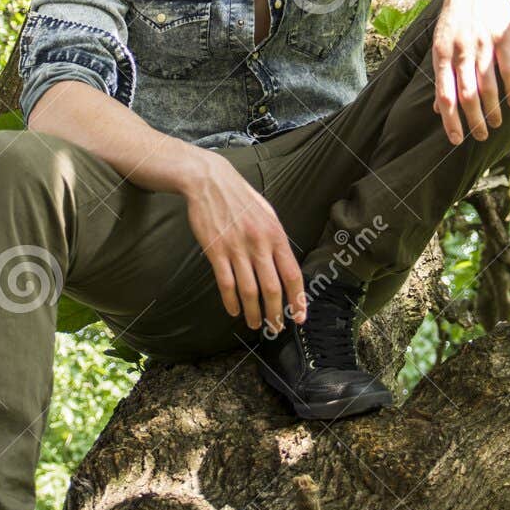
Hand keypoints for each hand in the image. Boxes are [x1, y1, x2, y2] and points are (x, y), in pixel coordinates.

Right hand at [180, 149, 306, 331]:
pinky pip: (226, 283)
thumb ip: (277, 239)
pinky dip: (231, 301)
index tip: (300, 317)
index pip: (293, 274)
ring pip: (249, 291)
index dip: (298, 299)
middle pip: (273, 288)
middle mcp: (259, 244)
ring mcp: (237, 248)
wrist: (209, 182)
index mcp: (276, 235)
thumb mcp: (267, 213)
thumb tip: (285, 265)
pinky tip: (234, 310)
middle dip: (276, 313)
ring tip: (256, 324)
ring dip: (254, 312)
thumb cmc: (240, 198)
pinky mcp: (216, 251)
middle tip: (276, 328)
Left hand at [431, 0, 509, 143]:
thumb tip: (438, 108)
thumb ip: (441, 75)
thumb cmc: (455, 17)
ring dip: (493, 109)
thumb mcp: (440, 43)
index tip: (456, 140)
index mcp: (442, 55)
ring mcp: (482, 44)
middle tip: (481, 136)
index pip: (445, 95)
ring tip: (497, 124)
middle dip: (474, 120)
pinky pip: (508, 67)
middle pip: (467, 95)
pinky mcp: (503, 36)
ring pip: (488, 85)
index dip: (450, 120)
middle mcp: (461, 51)